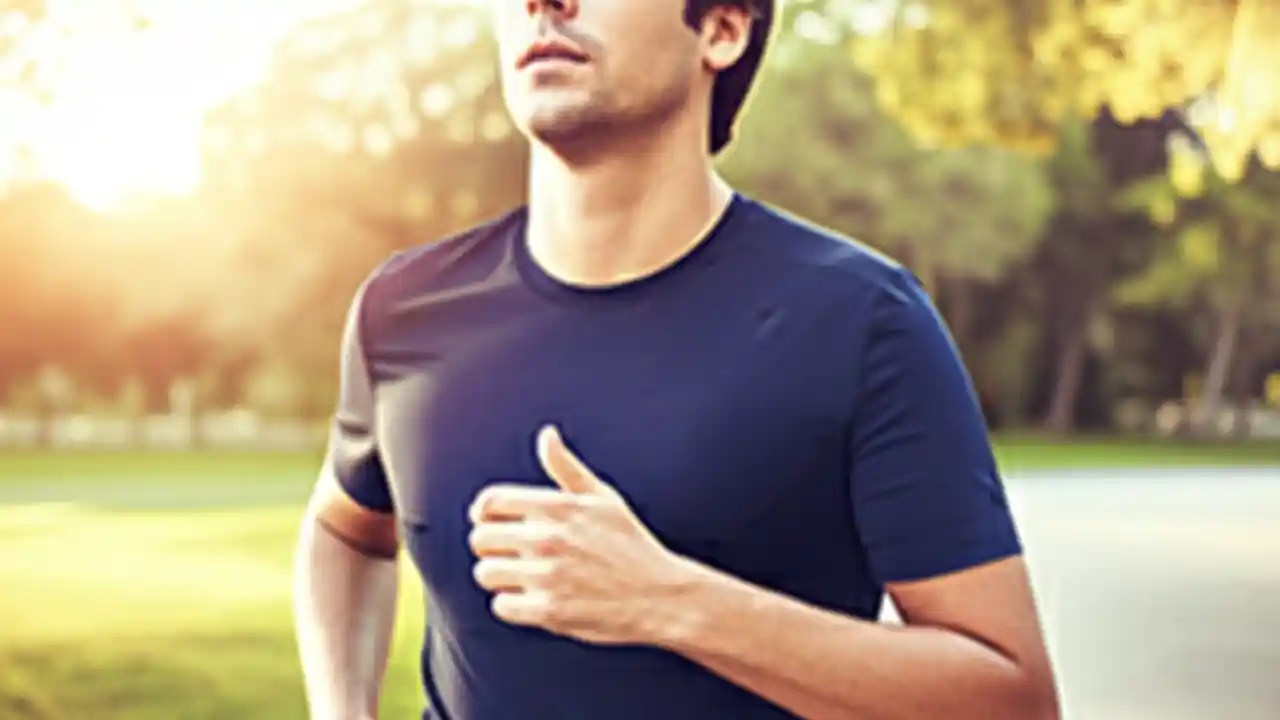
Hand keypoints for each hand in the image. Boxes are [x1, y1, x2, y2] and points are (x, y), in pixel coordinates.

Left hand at [467, 424, 696, 645]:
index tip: (490, 522)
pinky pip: (501, 606)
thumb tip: (546, 435)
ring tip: (522, 577)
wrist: (660, 596)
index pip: (491, 502)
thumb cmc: (630, 544)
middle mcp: (548, 538)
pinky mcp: (549, 611)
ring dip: (500, 576)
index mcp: (558, 507)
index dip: (484, 512)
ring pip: (486, 573)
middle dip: (491, 546)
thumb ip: (567, 467)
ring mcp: (547, 576)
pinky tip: (532, 599)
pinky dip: (513, 605)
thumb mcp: (602, 498)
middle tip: (512, 554)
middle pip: (480, 539)